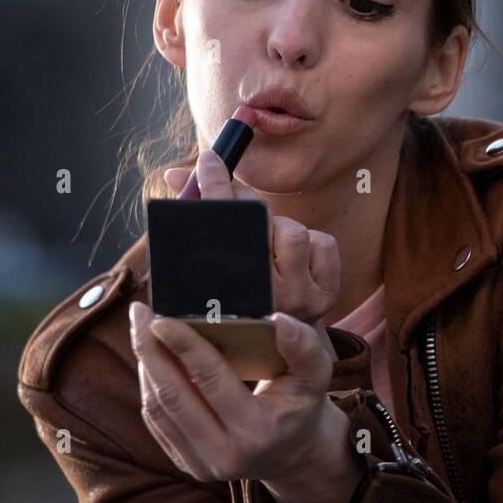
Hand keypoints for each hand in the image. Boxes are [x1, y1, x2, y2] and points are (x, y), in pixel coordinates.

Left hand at [129, 299, 354, 493]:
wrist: (293, 454)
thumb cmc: (300, 406)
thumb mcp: (316, 377)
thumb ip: (304, 347)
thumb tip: (277, 319)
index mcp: (256, 431)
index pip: (211, 380)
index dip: (183, 345)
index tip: (162, 316)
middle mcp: (224, 454)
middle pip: (172, 395)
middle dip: (149, 349)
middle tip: (140, 312)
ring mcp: (200, 464)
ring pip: (157, 407)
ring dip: (145, 364)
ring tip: (142, 328)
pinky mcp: (185, 463)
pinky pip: (156, 421)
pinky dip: (148, 385)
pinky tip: (151, 357)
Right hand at [164, 151, 341, 351]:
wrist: (274, 343)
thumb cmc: (237, 291)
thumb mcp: (210, 264)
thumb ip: (199, 217)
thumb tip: (176, 173)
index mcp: (226, 297)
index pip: (222, 230)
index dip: (215, 189)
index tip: (210, 159)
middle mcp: (264, 302)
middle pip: (259, 224)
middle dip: (244, 199)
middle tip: (234, 191)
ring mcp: (299, 299)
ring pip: (292, 231)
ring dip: (278, 225)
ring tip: (266, 238)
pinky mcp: (327, 293)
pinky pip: (322, 242)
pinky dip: (310, 240)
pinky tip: (294, 254)